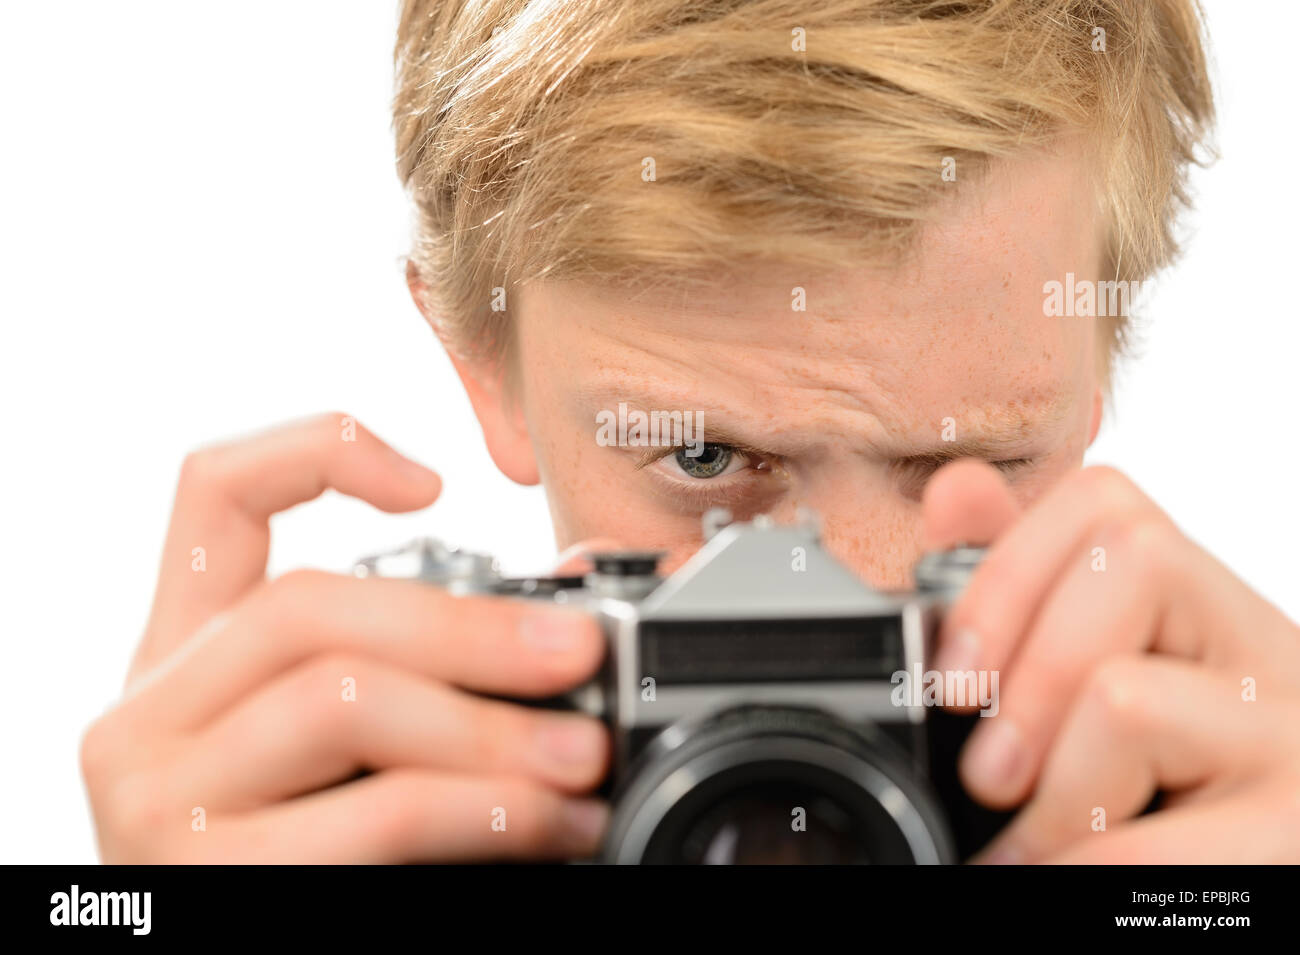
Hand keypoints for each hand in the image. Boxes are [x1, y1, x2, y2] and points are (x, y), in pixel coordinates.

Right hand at [80, 413, 610, 861]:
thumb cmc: (326, 859)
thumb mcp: (356, 748)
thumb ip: (424, 673)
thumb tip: (570, 613)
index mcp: (189, 660)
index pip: (212, 493)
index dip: (318, 450)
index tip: (434, 483)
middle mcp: (151, 716)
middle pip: (306, 603)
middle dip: (471, 625)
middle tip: (582, 656)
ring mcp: (156, 800)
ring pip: (341, 697)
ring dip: (492, 728)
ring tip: (583, 762)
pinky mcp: (193, 879)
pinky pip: (372, 812)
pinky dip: (484, 814)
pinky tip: (548, 829)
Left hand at [923, 460, 1299, 862]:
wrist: (1250, 894)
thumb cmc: (1158, 801)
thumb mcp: (1084, 682)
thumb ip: (1024, 591)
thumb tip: (954, 490)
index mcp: (1203, 612)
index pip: (1106, 503)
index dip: (1002, 576)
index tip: (951, 677)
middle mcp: (1266, 653)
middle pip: (1128, 563)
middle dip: (1025, 673)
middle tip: (989, 776)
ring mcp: (1293, 737)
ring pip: (1122, 695)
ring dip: (1051, 789)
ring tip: (1036, 848)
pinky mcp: (1294, 830)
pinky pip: (1140, 838)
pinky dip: (1069, 862)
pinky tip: (1055, 873)